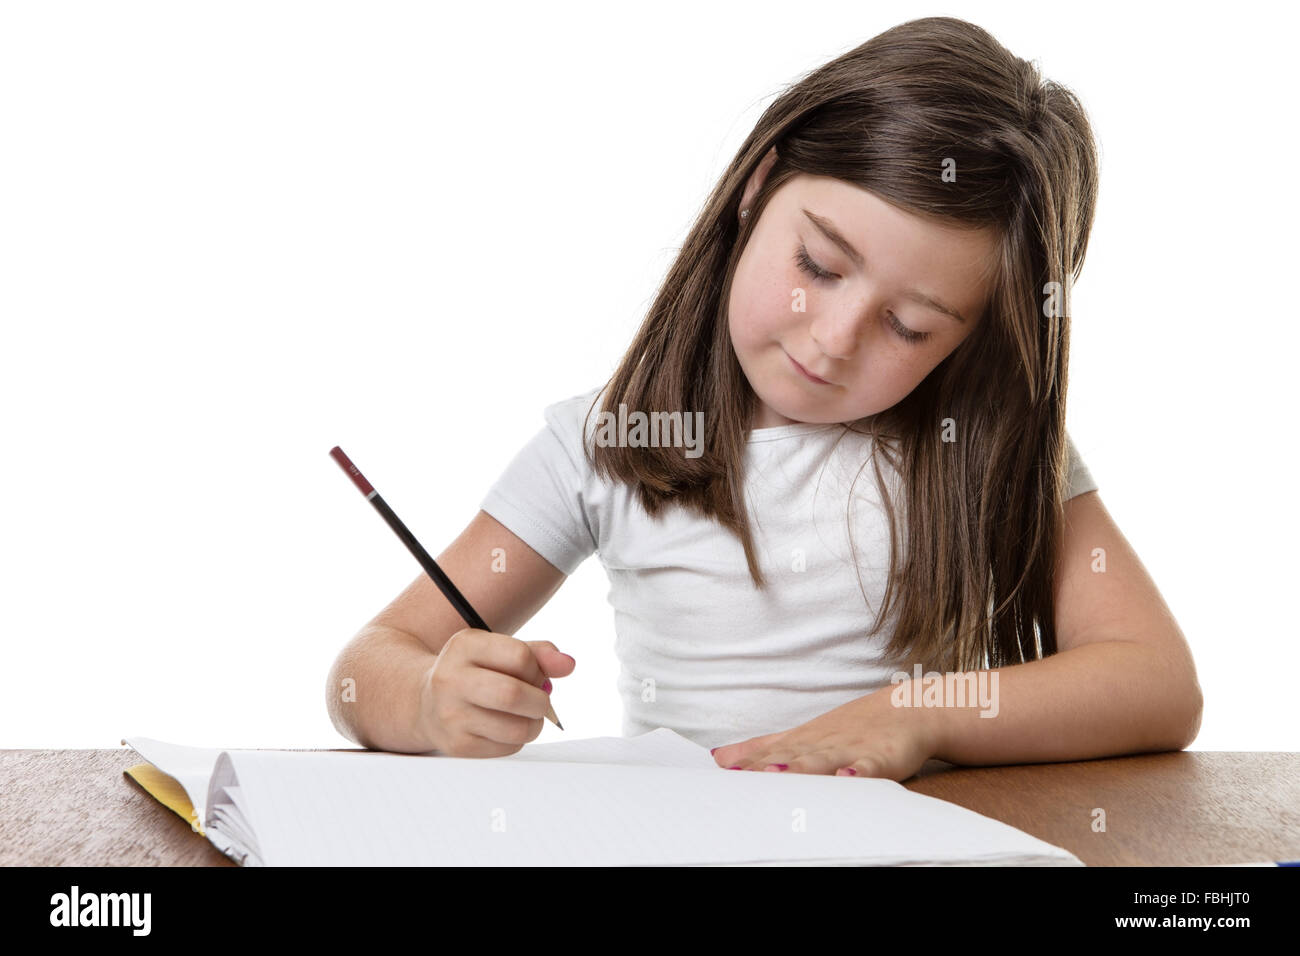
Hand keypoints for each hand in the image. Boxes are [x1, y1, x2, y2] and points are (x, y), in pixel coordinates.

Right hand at [419, 628, 574, 757]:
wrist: (425, 701)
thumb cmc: (473, 673)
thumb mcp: (499, 651)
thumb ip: (538, 653)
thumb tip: (568, 664)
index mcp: (464, 646)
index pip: (520, 657)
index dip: (538, 669)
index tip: (533, 675)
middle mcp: (451, 679)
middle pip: (514, 695)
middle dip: (540, 701)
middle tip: (539, 701)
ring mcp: (451, 716)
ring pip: (516, 728)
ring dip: (534, 724)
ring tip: (526, 715)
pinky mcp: (458, 746)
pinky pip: (508, 749)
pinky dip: (518, 740)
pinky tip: (505, 728)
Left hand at [710, 687, 940, 780]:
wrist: (907, 710)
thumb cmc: (849, 729)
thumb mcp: (802, 737)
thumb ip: (762, 749)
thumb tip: (718, 758)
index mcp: (800, 742)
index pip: (766, 755)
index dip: (742, 766)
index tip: (716, 777)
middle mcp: (820, 745)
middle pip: (789, 758)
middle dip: (763, 768)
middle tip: (737, 777)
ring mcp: (850, 750)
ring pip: (822, 760)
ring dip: (801, 767)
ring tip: (776, 774)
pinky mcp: (881, 758)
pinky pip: (869, 767)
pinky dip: (859, 772)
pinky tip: (847, 778)